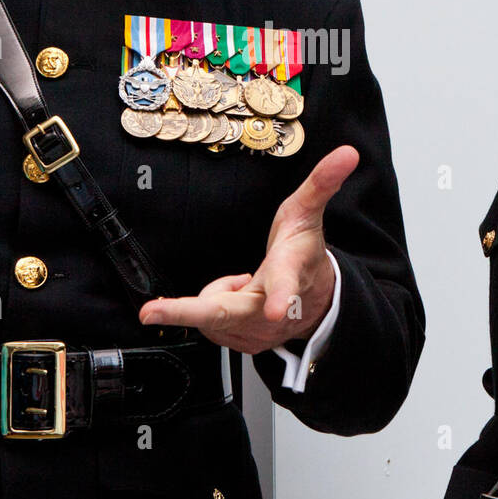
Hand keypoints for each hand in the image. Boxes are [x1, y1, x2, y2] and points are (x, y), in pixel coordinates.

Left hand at [139, 145, 358, 352]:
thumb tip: (346, 154)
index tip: (277, 308)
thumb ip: (322, 182)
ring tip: (244, 282)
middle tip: (151, 311)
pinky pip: (210, 324)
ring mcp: (259, 332)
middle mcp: (273, 311)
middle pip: (223, 312)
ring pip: (210, 311)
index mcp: (289, 273)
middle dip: (187, 311)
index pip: (286, 283)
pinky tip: (240, 299)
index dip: (282, 297)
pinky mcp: (245, 344)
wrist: (317, 302)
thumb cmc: (304, 254)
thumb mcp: (308, 212)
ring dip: (217, 294)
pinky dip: (219, 307)